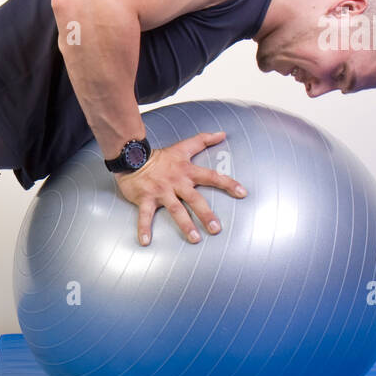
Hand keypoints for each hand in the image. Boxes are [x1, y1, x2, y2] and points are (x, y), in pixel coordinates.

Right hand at [114, 131, 246, 245]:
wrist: (132, 157)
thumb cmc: (159, 157)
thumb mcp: (182, 147)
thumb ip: (203, 140)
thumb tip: (222, 133)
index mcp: (187, 171)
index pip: (212, 177)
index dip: (228, 184)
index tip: (242, 193)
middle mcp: (176, 182)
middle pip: (195, 199)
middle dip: (206, 214)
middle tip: (217, 229)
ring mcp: (161, 192)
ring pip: (175, 210)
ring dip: (185, 224)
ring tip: (194, 239)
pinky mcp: (145, 199)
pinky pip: (145, 216)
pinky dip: (143, 228)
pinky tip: (145, 241)